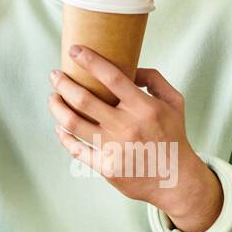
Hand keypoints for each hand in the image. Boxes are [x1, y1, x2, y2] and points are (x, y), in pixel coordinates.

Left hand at [48, 45, 222, 231]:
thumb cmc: (173, 136)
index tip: (74, 50)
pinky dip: (64, 136)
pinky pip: (77, 149)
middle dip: (62, 83)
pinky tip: (59, 126)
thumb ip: (153, 79)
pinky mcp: (107, 168)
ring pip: (73, 123)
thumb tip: (129, 65)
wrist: (178, 181)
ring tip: (53, 98)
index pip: (112, 77)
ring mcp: (115, 149)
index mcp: (144, 108)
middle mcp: (127, 127)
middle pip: (83, 100)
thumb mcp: (173, 103)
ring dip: (57, 107)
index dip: (89, 60)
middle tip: (54, 75)